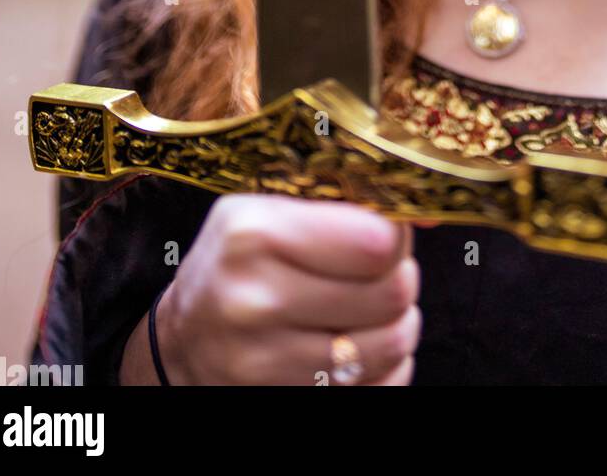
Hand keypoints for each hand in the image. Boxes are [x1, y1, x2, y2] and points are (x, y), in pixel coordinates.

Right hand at [154, 196, 420, 385]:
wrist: (180, 343)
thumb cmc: (233, 265)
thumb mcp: (264, 211)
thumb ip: (338, 203)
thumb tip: (426, 212)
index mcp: (253, 236)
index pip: (377, 241)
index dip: (396, 235)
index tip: (388, 232)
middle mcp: (255, 301)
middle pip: (391, 294)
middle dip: (400, 279)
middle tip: (383, 272)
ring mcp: (265, 364)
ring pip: (390, 346)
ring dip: (396, 325)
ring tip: (373, 310)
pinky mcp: (281, 403)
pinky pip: (377, 389)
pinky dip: (383, 369)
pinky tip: (358, 348)